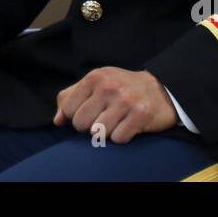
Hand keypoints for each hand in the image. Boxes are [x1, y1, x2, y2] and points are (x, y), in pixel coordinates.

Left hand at [54, 67, 177, 142]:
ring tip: (116, 121)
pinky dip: (122, 137)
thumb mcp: (95, 84)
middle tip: (103, 119)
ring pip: (98, 133)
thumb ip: (70, 98)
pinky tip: (128, 126)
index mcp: (95, 77)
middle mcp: (109, 86)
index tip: (89, 113)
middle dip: (89, 127)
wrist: (159, 89)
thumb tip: (57, 121)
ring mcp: (125, 100)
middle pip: (81, 124)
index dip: (75, 117)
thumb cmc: (121, 88)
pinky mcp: (141, 114)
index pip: (68, 109)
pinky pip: (118, 139)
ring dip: (106, 133)